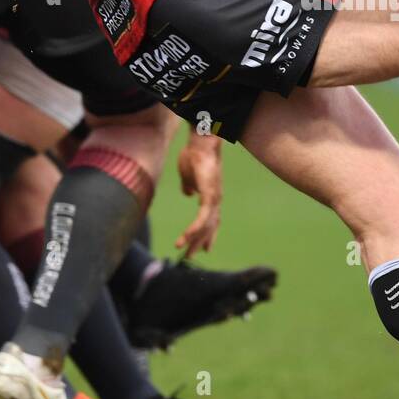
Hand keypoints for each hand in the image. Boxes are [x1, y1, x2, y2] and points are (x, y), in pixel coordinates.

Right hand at [173, 130, 222, 257]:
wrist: (201, 142)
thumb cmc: (194, 155)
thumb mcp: (188, 175)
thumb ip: (189, 185)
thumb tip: (188, 193)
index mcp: (211, 195)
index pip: (211, 220)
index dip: (208, 234)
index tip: (203, 248)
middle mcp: (215, 199)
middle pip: (210, 226)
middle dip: (199, 241)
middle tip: (190, 256)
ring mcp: (214, 197)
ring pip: (206, 224)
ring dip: (194, 238)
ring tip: (182, 249)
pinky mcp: (209, 193)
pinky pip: (203, 216)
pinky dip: (196, 227)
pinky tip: (188, 236)